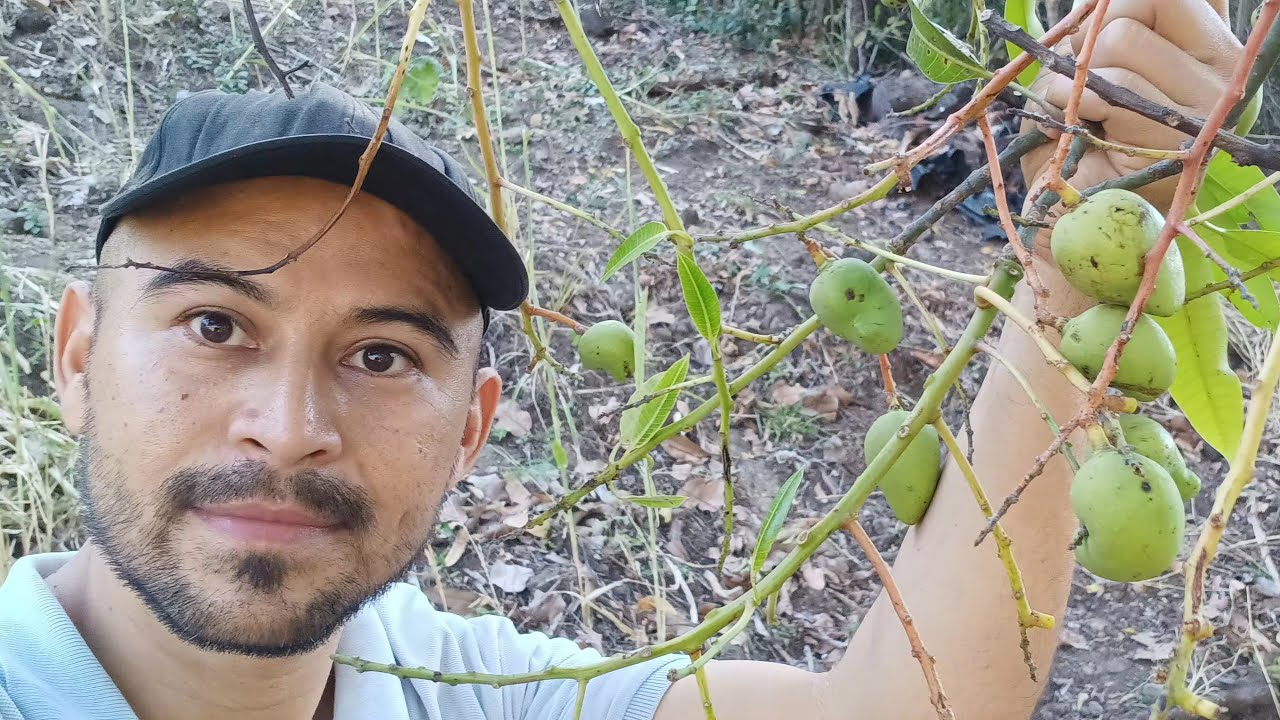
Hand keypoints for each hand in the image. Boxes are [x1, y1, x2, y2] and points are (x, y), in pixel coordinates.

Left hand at [1020, 0, 1241, 212]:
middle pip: (1137, 8)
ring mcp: (1212, 103)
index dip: (1116, 8)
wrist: (1070, 221)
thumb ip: (1102, 32)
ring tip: (1082, 112)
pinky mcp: (1188, 135)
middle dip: (1090, 44)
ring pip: (1123, 41)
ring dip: (1076, 77)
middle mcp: (1223, 69)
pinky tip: (1083, 129)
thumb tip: (1094, 5)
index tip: (1096, 42)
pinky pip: (1116, 86)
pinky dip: (1075, 102)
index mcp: (1205, 46)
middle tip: (1085, 88)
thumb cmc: (1076, 145)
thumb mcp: (1085, 74)